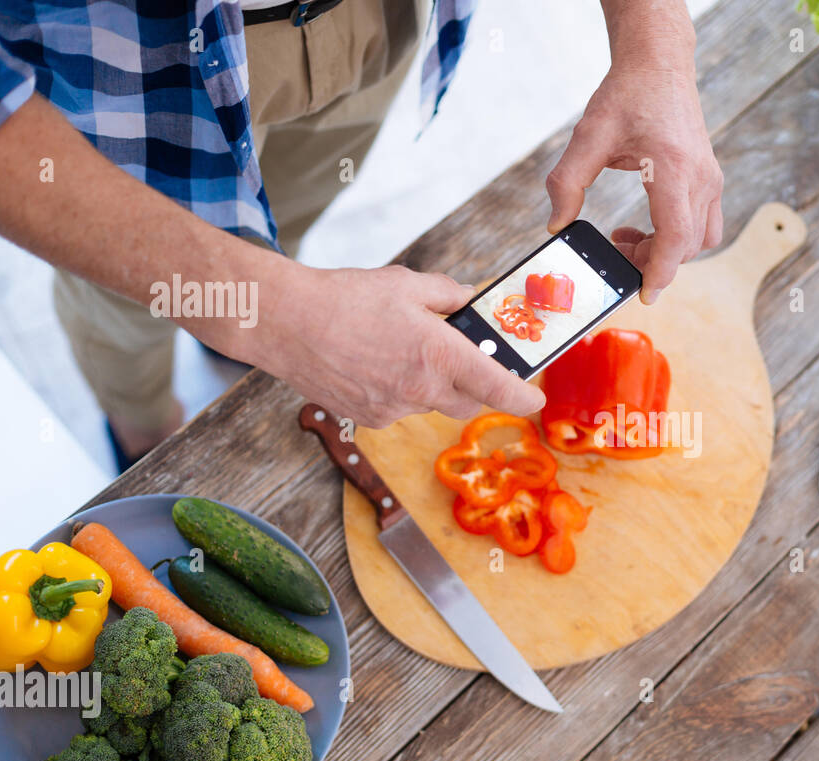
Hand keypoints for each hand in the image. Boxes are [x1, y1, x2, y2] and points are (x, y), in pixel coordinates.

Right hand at [245, 263, 544, 427]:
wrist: (284, 322)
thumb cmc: (343, 298)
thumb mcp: (406, 283)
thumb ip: (447, 294)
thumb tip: (468, 299)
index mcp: (440, 355)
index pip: (497, 388)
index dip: (522, 398)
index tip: (534, 399)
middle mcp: (421, 390)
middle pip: (469, 403)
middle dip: (475, 387)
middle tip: (467, 360)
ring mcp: (394, 409)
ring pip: (431, 405)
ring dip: (431, 385)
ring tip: (402, 350)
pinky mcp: (369, 418)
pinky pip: (400, 408)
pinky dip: (399, 391)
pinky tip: (375, 364)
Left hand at [546, 62, 722, 304]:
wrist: (659, 64)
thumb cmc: (627, 95)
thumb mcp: (588, 136)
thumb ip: (567, 182)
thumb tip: (556, 224)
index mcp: (674, 169)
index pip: (676, 238)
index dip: (659, 272)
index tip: (644, 294)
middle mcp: (701, 179)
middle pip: (686, 247)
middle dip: (651, 264)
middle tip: (615, 254)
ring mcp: (711, 180)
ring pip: (699, 240)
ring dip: (666, 252)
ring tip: (628, 240)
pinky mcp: (710, 179)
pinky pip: (703, 225)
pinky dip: (678, 238)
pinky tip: (647, 225)